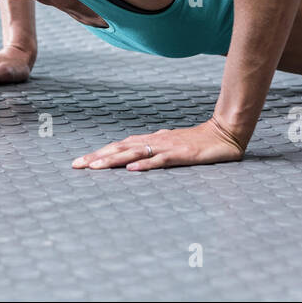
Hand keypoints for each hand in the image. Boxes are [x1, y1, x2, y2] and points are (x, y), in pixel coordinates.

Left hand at [71, 120, 246, 170]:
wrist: (225, 132)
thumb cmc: (197, 140)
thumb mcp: (171, 146)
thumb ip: (153, 150)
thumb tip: (135, 157)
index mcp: (150, 140)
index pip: (119, 146)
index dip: (98, 153)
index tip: (80, 162)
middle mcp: (154, 141)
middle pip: (120, 148)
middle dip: (97, 156)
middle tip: (76, 165)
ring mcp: (167, 147)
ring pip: (134, 153)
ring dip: (113, 160)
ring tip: (95, 167)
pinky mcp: (181, 154)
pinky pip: (159, 160)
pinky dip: (144, 165)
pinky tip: (131, 170)